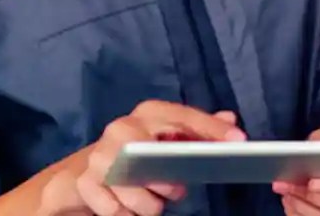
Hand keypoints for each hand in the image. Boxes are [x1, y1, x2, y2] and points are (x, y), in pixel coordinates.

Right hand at [36, 102, 245, 215]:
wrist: (81, 171)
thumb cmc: (136, 154)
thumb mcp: (166, 138)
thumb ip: (197, 130)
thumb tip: (231, 118)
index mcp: (148, 113)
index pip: (185, 116)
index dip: (212, 128)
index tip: (239, 141)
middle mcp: (122, 128)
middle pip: (157, 157)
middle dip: (169, 183)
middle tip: (176, 190)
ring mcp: (99, 155)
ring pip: (139, 193)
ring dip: (150, 205)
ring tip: (151, 202)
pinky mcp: (84, 182)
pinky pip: (116, 211)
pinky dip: (127, 215)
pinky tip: (128, 209)